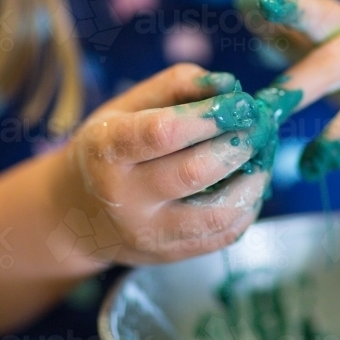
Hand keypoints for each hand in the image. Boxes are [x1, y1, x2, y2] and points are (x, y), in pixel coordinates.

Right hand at [59, 63, 270, 264]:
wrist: (76, 214)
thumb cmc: (110, 148)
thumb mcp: (126, 107)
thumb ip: (177, 86)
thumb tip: (229, 84)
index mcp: (108, 150)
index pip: (162, 133)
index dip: (209, 116)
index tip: (240, 103)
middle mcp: (124, 196)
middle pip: (195, 172)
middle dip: (238, 145)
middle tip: (260, 127)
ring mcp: (147, 232)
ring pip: (216, 212)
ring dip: (253, 181)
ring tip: (262, 157)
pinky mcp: (169, 254)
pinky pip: (223, 236)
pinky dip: (247, 208)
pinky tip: (249, 186)